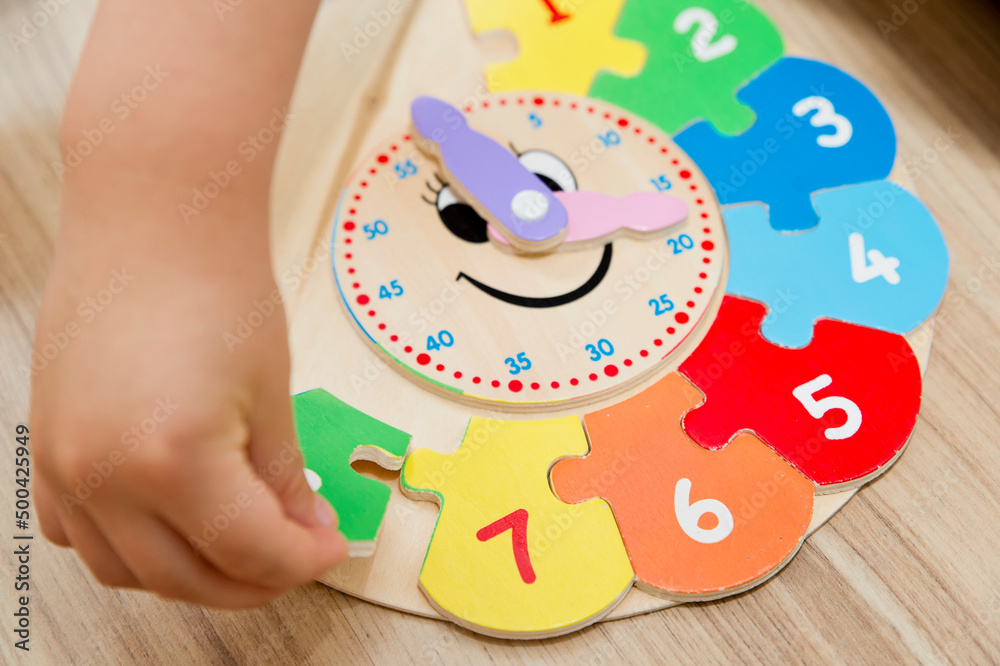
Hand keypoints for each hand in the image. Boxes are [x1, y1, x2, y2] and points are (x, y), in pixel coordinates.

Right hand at [30, 239, 347, 607]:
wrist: (152, 218)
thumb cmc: (217, 283)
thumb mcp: (271, 390)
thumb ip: (282, 476)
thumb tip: (302, 527)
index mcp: (172, 459)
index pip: (248, 550)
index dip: (302, 560)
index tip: (330, 546)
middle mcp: (102, 474)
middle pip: (186, 577)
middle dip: (253, 580)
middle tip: (296, 555)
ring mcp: (63, 463)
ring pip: (126, 570)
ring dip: (191, 574)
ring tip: (241, 546)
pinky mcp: (46, 445)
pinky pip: (78, 533)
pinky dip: (128, 547)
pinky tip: (171, 524)